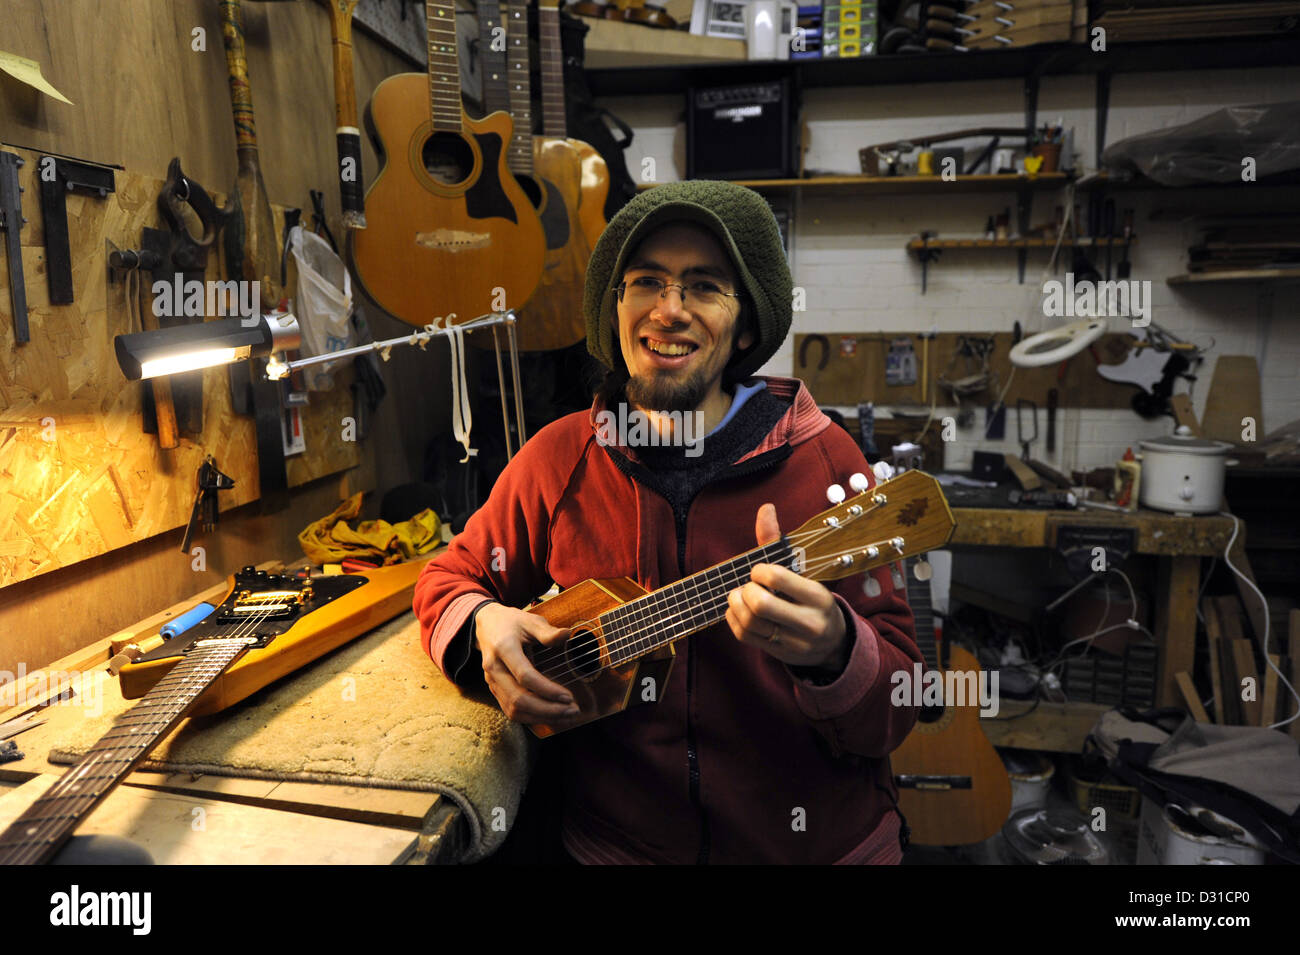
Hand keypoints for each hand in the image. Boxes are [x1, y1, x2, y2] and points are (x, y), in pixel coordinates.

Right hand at [474, 602, 583, 726]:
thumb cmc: (512, 623)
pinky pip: (511, 710)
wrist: (487, 625)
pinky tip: (550, 715)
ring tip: (565, 714)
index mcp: (503, 648)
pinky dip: (531, 717)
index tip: (568, 696)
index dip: (547, 689)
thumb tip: (567, 634)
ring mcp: (492, 681)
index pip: (524, 676)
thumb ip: (547, 631)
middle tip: (572, 709)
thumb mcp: (530, 621)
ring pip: (514, 709)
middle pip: (518, 699)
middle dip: (547, 709)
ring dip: (541, 717)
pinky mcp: (495, 690)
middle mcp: (494, 668)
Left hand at [724, 503, 849, 669]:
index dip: (759, 570)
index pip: (777, 578)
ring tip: (739, 595)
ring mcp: (794, 642)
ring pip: (750, 622)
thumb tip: (765, 508)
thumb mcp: (802, 573)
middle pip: (760, 604)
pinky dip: (733, 618)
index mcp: (818, 596)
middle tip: (748, 586)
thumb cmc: (810, 599)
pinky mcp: (779, 654)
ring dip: (735, 604)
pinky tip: (737, 609)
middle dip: (745, 590)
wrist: (832, 644)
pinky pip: (745, 636)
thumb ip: (778, 542)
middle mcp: (809, 622)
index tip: (759, 571)